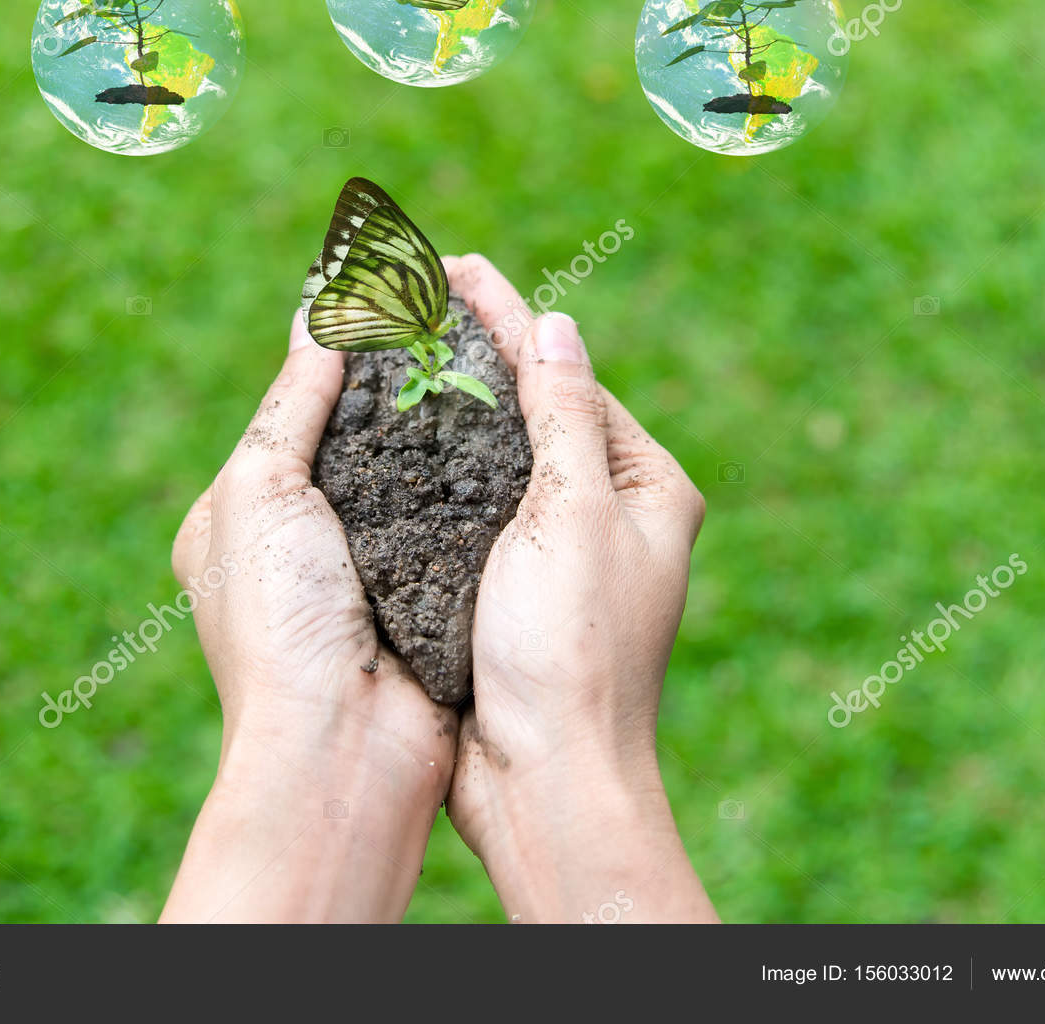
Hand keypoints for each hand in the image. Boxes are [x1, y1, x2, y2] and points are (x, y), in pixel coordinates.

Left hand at [160, 310, 454, 922]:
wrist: (343, 748)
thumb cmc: (282, 620)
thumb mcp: (260, 493)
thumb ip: (291, 404)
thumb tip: (317, 316)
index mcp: (236, 520)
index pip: (290, 411)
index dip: (334, 353)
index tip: (381, 290)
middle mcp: (296, 548)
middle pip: (353, 442)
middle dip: (396, 387)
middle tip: (446, 317)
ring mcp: (362, 575)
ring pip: (408, 479)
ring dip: (439, 431)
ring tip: (484, 359)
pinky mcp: (423, 598)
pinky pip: (447, 523)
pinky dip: (468, 483)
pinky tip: (506, 433)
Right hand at [442, 255, 717, 922]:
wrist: (547, 780)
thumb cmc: (572, 651)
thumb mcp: (573, 516)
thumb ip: (564, 418)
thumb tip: (559, 327)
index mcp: (646, 486)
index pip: (568, 376)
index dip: (509, 317)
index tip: (455, 265)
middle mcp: (610, 514)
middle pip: (536, 408)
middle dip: (479, 352)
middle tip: (418, 294)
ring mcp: (561, 553)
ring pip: (503, 456)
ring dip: (455, 407)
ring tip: (399, 351)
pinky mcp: (515, 588)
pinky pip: (477, 507)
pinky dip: (441, 469)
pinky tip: (399, 443)